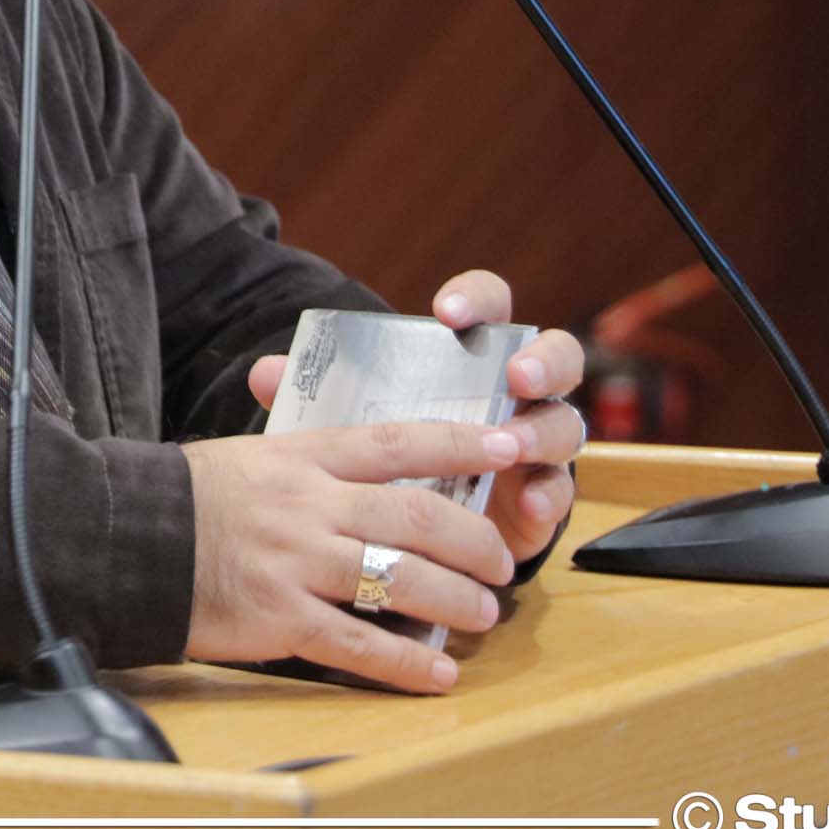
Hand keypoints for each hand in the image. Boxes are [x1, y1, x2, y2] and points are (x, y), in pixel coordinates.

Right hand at [182, 419, 519, 693]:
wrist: (126, 541)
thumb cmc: (193, 498)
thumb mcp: (256, 455)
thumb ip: (317, 456)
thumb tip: (382, 455)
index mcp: (304, 456)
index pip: (398, 441)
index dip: (461, 442)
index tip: (509, 444)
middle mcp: (308, 505)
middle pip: (415, 515)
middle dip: (473, 540)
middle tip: (502, 560)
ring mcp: (295, 562)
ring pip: (398, 579)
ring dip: (454, 600)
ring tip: (483, 614)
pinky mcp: (279, 618)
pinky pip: (357, 644)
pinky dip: (405, 662)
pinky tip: (437, 674)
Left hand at [246, 271, 586, 568]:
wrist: (416, 529)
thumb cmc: (390, 456)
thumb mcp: (353, 422)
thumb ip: (316, 396)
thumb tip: (263, 373)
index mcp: (471, 357)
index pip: (488, 307)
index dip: (475, 300)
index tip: (446, 312)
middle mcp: (515, 393)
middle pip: (554, 357)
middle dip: (542, 360)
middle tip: (516, 374)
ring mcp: (536, 444)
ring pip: (565, 423)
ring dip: (544, 430)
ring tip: (515, 446)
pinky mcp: (544, 496)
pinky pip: (561, 490)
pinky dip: (549, 494)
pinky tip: (529, 503)